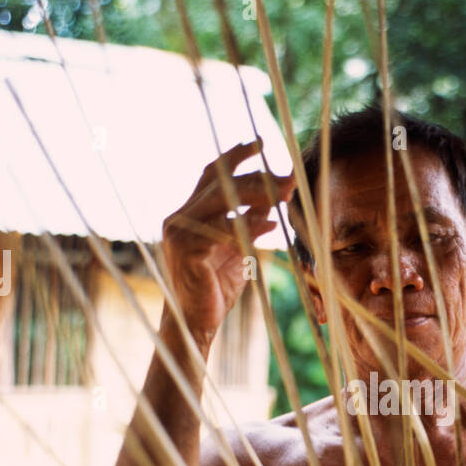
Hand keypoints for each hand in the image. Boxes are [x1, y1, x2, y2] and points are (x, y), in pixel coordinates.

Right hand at [161, 140, 294, 349]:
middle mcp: (177, 216)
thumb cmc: (215, 289)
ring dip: (260, 195)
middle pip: (220, 181)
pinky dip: (250, 225)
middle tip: (288, 175)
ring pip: (224, 200)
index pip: (210, 173)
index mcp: (187, 213)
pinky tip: (272, 226)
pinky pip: (224, 229)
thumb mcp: (236, 250)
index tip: (259, 143)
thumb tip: (271, 206)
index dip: (234, 156)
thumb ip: (248, 226)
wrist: (196, 323)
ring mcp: (178, 231)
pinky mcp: (187, 249)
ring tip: (286, 193)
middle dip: (258, 175)